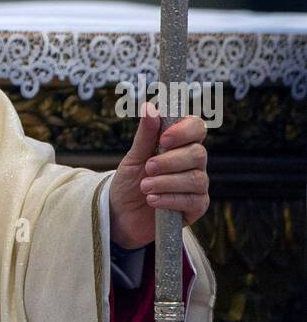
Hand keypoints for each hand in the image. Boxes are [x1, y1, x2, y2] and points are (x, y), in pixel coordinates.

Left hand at [108, 100, 208, 248]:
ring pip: (196, 178)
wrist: (122, 213)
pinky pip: (193, 201)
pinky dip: (170, 199)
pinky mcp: (196, 207)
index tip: (163, 139)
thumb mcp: (133, 157)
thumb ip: (145, 135)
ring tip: (145, 187)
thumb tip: (149, 107)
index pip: (196, 127)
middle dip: (170, 161)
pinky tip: (152, 200)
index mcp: (180, 143)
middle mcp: (193, 162)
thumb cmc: (130, 181)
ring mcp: (197, 185)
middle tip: (148, 167)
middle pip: (198, 153)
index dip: (184, 131)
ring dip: (167, 182)